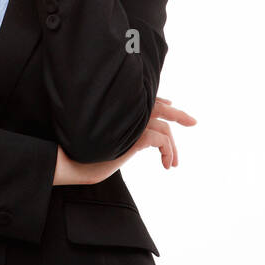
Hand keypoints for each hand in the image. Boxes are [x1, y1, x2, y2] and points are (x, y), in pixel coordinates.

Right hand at [53, 97, 196, 183]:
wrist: (71, 161)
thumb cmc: (83, 154)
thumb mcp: (105, 140)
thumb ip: (121, 132)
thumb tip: (136, 140)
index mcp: (118, 109)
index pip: (145, 100)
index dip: (161, 102)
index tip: (170, 105)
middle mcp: (126, 111)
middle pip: (158, 107)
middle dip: (178, 114)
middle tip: (193, 122)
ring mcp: (131, 121)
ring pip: (164, 128)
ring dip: (172, 147)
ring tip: (173, 164)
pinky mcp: (135, 134)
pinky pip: (162, 140)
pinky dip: (167, 151)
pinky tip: (166, 164)